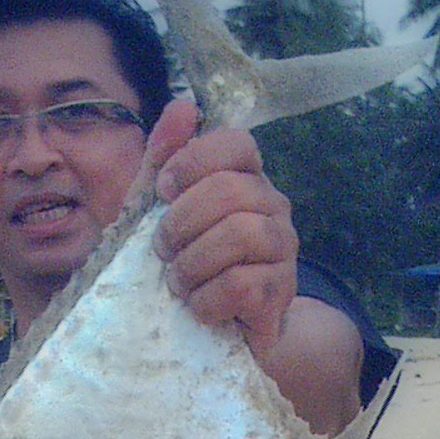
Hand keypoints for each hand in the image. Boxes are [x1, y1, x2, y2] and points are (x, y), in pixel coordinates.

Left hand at [148, 99, 297, 363]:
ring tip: (179, 284)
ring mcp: (283, 249)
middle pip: (230, 190)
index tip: (163, 193)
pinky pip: (243, 285)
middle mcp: (273, 206)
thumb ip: (162, 159)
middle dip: (181, 223)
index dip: (192, 163)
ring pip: (240, 235)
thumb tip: (183, 105)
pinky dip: (207, 300)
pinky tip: (199, 308)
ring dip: (193, 264)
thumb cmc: (182, 263)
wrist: (208, 333)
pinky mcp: (282, 294)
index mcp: (244, 177)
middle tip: (164, 252)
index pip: (236, 142)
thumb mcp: (156, 211)